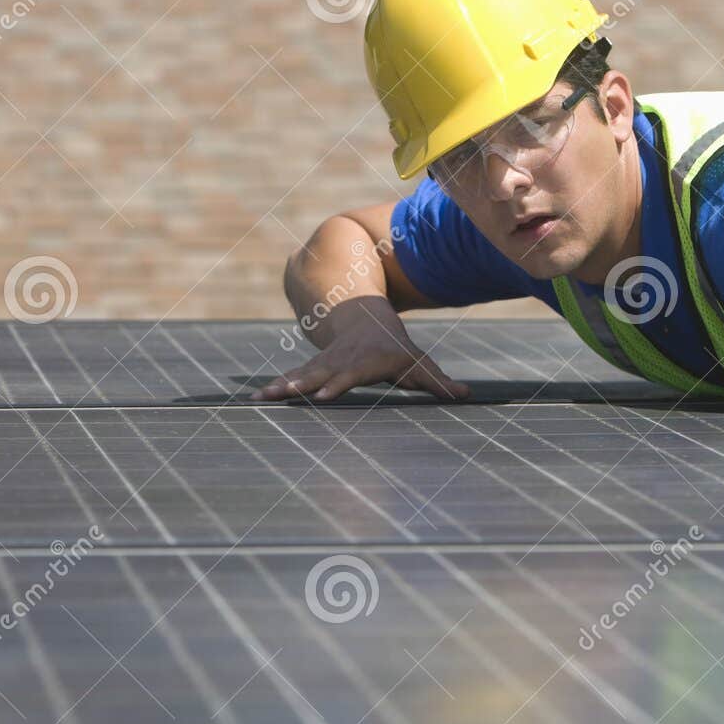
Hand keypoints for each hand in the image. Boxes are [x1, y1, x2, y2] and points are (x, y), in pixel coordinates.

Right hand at [251, 297, 470, 402]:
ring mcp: (324, 365)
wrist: (368, 323)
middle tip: (283, 395)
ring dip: (280, 387)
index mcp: (365, 361)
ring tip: (261, 398)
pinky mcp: (312, 370)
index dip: (339, 384)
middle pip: (319, 374)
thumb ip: (439, 383)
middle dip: (300, 386)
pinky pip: (292, 379)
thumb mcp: (420, 365)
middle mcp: (341, 362)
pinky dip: (275, 387)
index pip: (351, 374)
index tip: (325, 396)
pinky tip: (257, 399)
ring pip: (301, 376)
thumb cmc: (398, 351)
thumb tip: (466, 395)